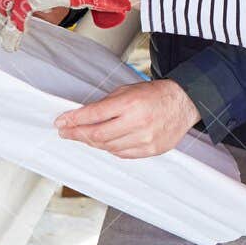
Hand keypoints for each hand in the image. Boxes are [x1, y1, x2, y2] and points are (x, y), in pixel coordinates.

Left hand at [54, 80, 199, 158]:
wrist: (185, 103)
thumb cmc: (155, 94)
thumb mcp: (128, 90)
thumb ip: (106, 104)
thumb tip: (81, 117)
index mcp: (131, 103)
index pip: (94, 114)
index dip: (73, 119)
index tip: (60, 122)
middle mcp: (138, 123)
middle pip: (97, 135)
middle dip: (76, 133)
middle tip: (65, 132)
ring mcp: (145, 139)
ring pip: (107, 147)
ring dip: (92, 142)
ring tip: (83, 136)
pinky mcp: (151, 150)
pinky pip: (121, 154)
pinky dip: (110, 148)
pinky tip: (105, 142)